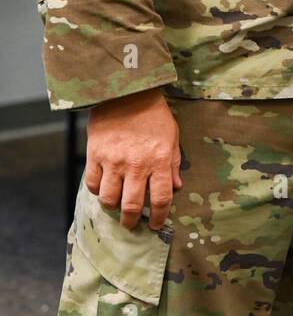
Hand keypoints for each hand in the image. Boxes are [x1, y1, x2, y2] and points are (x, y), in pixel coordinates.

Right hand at [85, 88, 181, 230]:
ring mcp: (114, 160)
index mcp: (159, 160)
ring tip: (116, 205)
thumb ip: (173, 163)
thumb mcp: (171, 136)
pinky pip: (92, 183)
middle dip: (131, 221)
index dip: (158, 217)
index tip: (155, 224)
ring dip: (112, 207)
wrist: (126, 90)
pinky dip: (96, 190)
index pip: (160, 199)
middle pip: (131, 206)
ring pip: (108, 199)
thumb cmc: (153, 114)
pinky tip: (103, 187)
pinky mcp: (95, 154)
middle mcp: (136, 164)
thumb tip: (176, 187)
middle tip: (131, 224)